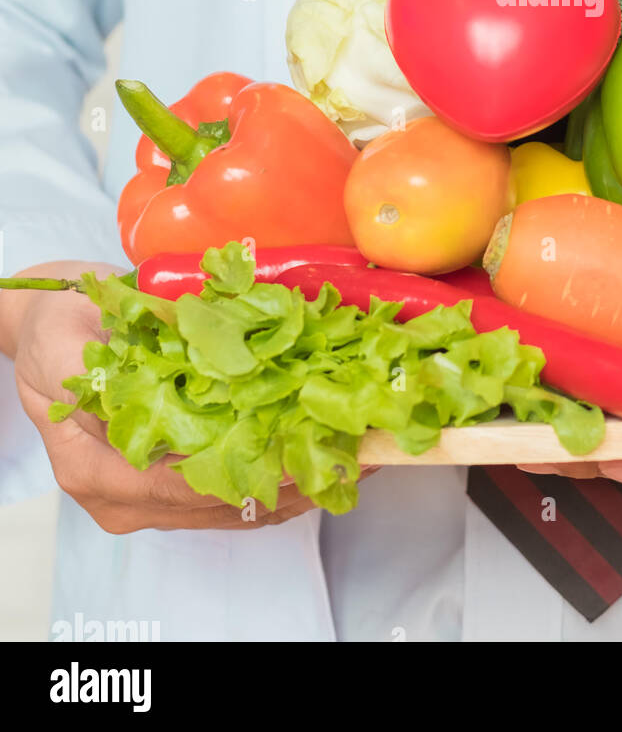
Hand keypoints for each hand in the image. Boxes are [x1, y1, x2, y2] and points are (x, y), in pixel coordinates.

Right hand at [1, 261, 375, 533]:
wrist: (59, 324)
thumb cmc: (62, 328)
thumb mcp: (64, 342)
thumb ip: (98, 376)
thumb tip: (156, 393)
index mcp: (96, 469)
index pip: (183, 486)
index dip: (250, 470)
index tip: (308, 449)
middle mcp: (126, 497)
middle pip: (218, 503)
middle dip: (288, 479)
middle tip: (350, 453)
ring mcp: (154, 497)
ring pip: (235, 506)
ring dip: (296, 482)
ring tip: (354, 455)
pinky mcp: (178, 482)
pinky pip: (236, 494)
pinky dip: (282, 477)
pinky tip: (325, 457)